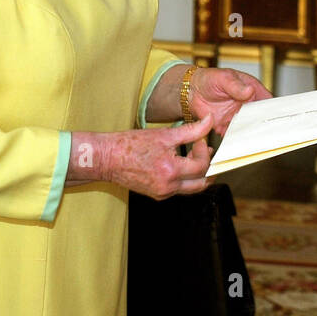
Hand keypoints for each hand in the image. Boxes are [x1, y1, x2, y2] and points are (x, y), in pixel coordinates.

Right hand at [97, 114, 216, 199]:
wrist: (107, 159)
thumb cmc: (131, 145)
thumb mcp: (164, 134)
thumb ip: (191, 130)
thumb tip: (209, 121)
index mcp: (171, 171)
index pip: (201, 166)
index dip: (204, 150)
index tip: (200, 138)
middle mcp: (168, 187)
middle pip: (201, 183)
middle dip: (207, 168)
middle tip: (206, 152)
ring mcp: (162, 193)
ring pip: (190, 188)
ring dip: (196, 173)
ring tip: (194, 156)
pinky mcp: (156, 194)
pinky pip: (178, 189)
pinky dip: (184, 178)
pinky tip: (180, 163)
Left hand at [188, 67, 270, 134]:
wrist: (191, 92)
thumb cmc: (209, 79)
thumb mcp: (223, 78)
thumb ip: (236, 86)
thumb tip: (249, 91)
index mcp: (251, 90)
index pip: (267, 101)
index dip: (273, 109)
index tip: (276, 117)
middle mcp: (247, 104)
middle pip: (260, 117)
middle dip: (263, 125)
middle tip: (266, 133)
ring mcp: (237, 116)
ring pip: (248, 127)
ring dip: (249, 133)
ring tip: (251, 140)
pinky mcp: (226, 125)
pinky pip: (233, 134)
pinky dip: (235, 138)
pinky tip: (235, 142)